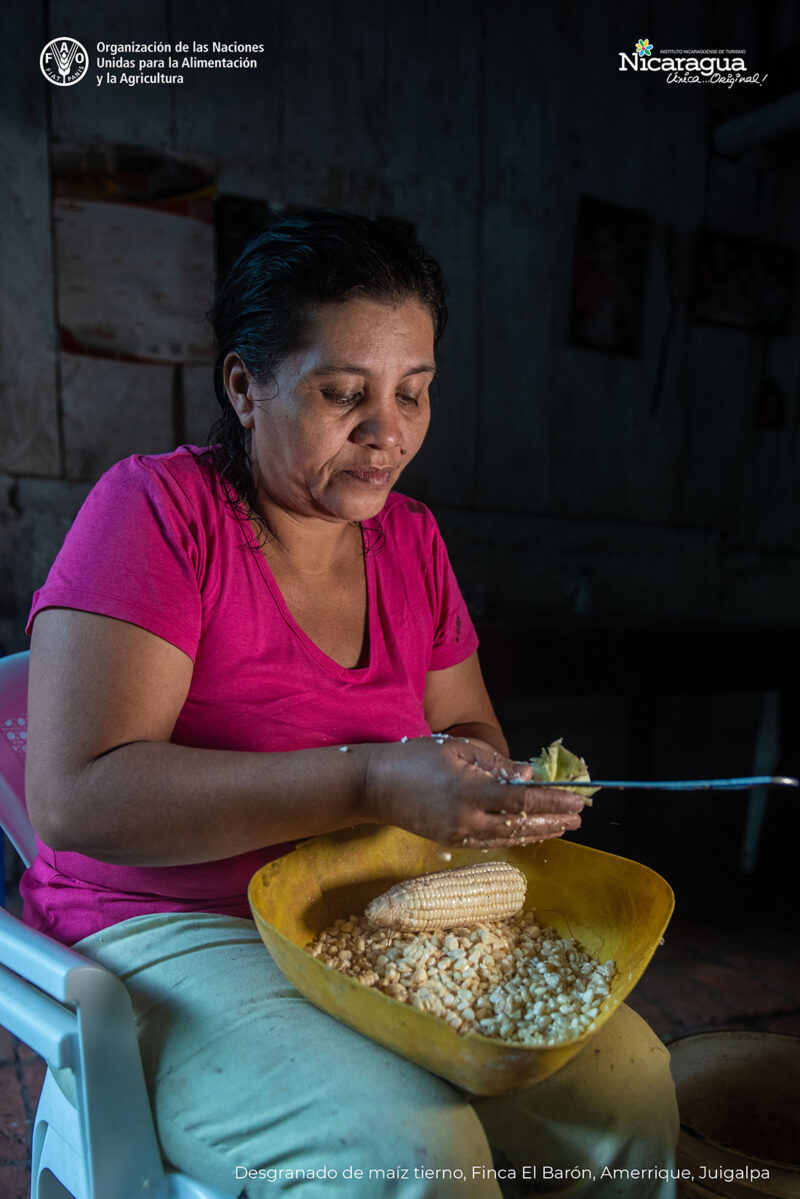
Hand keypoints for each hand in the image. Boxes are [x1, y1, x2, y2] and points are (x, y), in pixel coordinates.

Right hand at [363, 736, 584, 847]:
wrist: (375, 786)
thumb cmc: (415, 758)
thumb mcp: (456, 748)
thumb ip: (495, 763)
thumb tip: (527, 776)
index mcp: (470, 791)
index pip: (522, 800)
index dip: (553, 801)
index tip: (577, 801)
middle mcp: (467, 819)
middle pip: (520, 824)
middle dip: (552, 821)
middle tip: (578, 818)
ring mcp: (458, 835)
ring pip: (507, 838)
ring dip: (536, 832)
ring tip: (560, 827)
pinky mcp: (450, 842)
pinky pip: (490, 842)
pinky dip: (513, 838)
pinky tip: (527, 832)